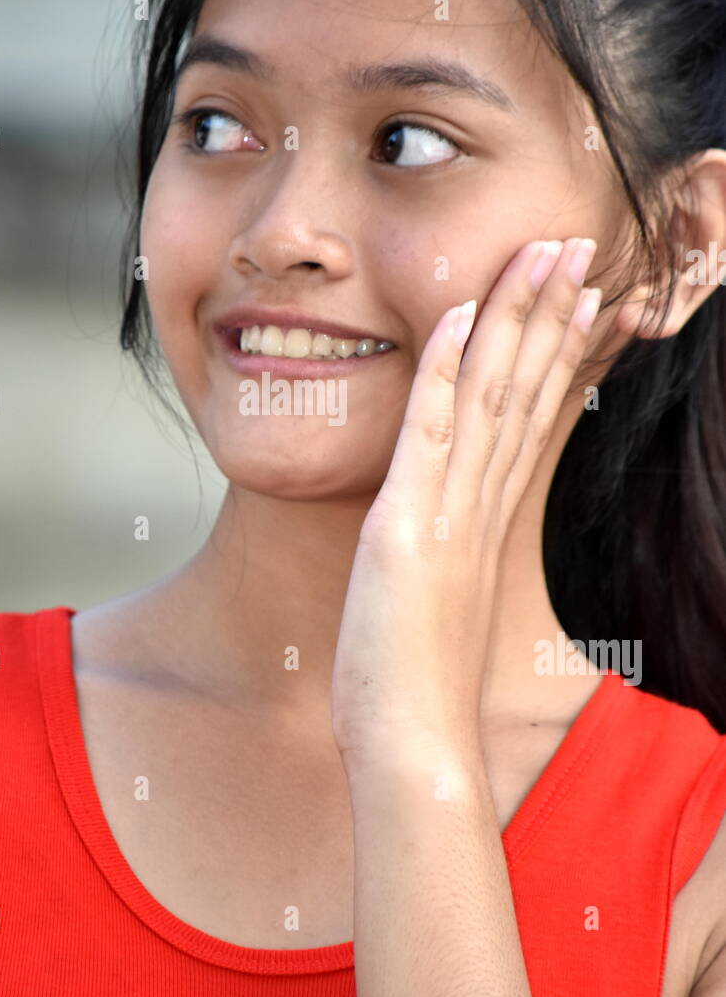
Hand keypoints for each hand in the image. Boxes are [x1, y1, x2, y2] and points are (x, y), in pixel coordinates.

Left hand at [331, 236, 601, 766]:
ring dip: (516, 320)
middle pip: (526, 391)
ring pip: (491, 396)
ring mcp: (449, 513)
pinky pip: (429, 434)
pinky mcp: (406, 527)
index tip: (589, 300)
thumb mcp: (440, 601)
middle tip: (578, 247)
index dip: (561, 353)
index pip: (535, 417)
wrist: (413, 748)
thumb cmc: (417, 685)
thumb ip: (452, 553)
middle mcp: (481, 506)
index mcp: (489, 519)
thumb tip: (451, 531)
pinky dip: (443, 372)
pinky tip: (457, 316)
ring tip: (544, 255)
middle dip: (552, 313)